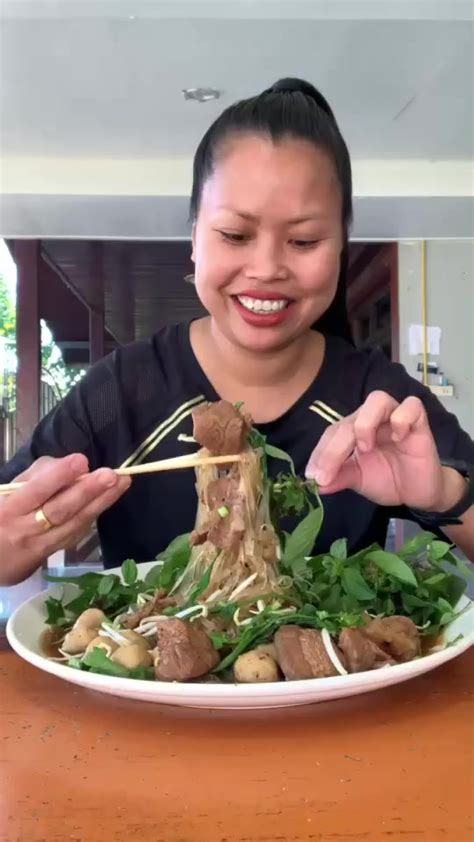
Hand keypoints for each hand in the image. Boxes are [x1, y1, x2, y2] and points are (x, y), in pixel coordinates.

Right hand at [0, 454, 130, 585]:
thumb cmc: (3, 512)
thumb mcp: (8, 490)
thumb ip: (37, 475)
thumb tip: (71, 466)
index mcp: (10, 509)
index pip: (36, 491)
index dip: (59, 477)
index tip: (81, 461)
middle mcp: (26, 529)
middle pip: (60, 511)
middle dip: (87, 491)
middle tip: (111, 475)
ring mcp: (43, 544)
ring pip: (75, 523)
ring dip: (100, 502)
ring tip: (121, 483)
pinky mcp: (56, 552)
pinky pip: (77, 532)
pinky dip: (93, 514)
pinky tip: (109, 499)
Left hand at [306, 391, 465, 510]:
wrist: (417, 493)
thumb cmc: (386, 480)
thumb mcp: (357, 480)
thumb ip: (338, 477)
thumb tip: (313, 484)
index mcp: (353, 430)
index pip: (332, 432)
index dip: (320, 453)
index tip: (313, 477)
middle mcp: (372, 419)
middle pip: (349, 420)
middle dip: (334, 449)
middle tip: (327, 475)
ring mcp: (395, 418)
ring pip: (377, 399)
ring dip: (365, 423)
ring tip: (366, 448)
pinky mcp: (419, 422)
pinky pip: (411, 406)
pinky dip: (401, 419)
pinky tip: (398, 439)